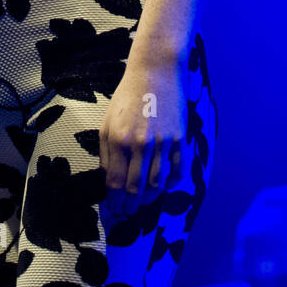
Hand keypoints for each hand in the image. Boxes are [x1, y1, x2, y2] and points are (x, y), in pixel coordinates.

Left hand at [99, 56, 186, 217]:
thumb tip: (108, 180)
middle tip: (128, 213)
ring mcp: (163, 143)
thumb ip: (107, 152)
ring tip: (143, 204)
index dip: (114, 201)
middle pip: (136, 188)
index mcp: (119, 139)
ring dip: (149, 199)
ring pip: (156, 184)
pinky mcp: (179, 139)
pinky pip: (177, 171)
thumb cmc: (127, 97)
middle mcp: (141, 144)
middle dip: (130, 205)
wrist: (155, 73)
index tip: (114, 209)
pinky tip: (163, 187)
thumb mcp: (107, 122)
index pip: (115, 182)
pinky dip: (170, 184)